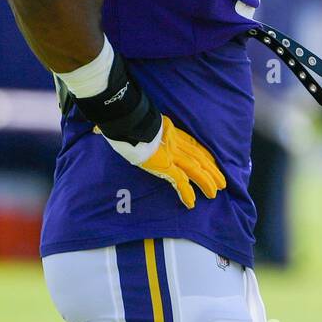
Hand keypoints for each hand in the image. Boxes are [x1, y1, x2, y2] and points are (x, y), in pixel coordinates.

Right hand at [98, 115, 226, 207]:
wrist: (129, 118)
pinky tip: (192, 203)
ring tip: (214, 193)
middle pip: (199, 159)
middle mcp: (176, 144)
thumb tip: (100, 129)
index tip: (212, 162)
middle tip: (222, 182)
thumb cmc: (128, 118)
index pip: (192, 145)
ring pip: (196, 170)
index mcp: (171, 132)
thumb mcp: (133, 120)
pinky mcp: (165, 165)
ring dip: (207, 183)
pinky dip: (187, 193)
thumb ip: (126, 127)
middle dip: (212, 171)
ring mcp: (172, 155)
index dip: (204, 156)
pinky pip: (180, 182)